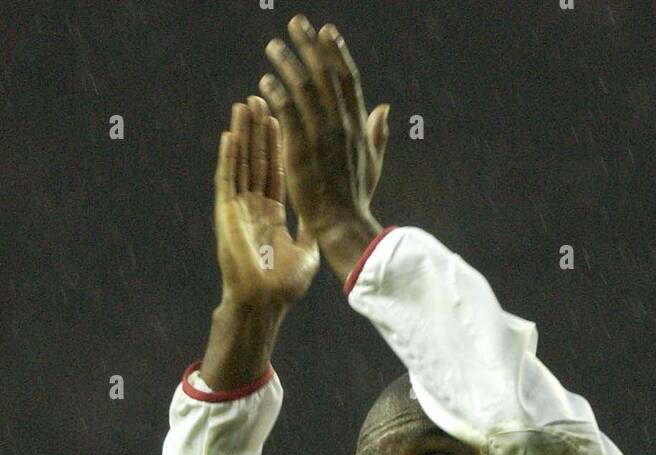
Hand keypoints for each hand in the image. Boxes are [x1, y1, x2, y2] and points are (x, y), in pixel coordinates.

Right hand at [214, 94, 319, 306]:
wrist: (265, 302)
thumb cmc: (285, 285)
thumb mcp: (307, 251)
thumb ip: (311, 226)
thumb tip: (325, 213)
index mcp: (273, 215)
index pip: (276, 172)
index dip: (278, 146)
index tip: (282, 119)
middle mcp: (254, 208)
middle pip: (257, 161)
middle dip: (259, 131)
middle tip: (261, 99)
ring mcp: (238, 209)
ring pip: (241, 163)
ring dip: (243, 135)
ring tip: (245, 105)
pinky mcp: (226, 213)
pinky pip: (226, 179)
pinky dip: (228, 156)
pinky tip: (230, 134)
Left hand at [258, 15, 388, 253]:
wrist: (343, 224)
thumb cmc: (357, 198)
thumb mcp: (374, 162)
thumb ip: (378, 132)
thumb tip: (385, 107)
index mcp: (358, 125)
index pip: (347, 79)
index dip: (336, 52)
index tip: (326, 30)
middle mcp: (341, 124)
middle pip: (324, 74)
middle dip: (309, 45)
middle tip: (295, 24)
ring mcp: (321, 135)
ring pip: (302, 87)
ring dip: (286, 63)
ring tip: (272, 47)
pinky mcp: (300, 149)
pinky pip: (286, 112)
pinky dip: (275, 93)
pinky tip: (265, 81)